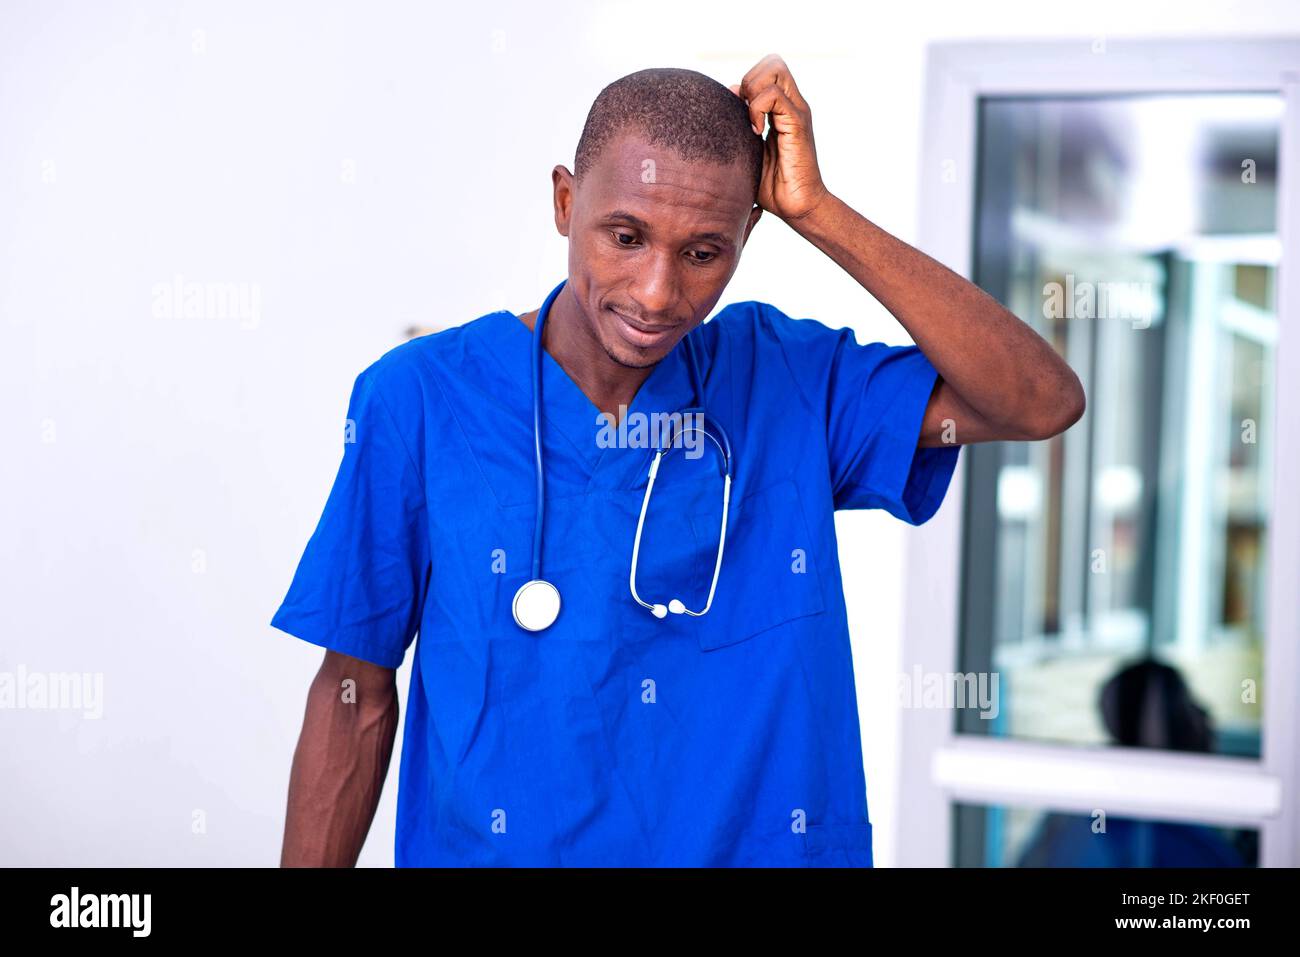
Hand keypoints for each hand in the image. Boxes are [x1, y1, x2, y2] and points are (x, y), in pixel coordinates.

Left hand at [730, 54, 829, 221]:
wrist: (797, 207)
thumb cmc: (773, 187)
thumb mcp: (749, 152)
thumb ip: (740, 126)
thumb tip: (728, 95)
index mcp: (783, 110)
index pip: (767, 70)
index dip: (747, 83)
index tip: (738, 112)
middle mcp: (792, 105)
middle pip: (773, 62)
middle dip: (749, 80)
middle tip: (743, 111)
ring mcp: (797, 112)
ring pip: (775, 68)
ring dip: (753, 90)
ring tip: (750, 120)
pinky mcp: (798, 124)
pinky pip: (774, 96)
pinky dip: (757, 109)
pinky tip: (754, 131)